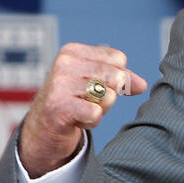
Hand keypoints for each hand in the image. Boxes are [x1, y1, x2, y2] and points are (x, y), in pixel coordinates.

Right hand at [17, 43, 147, 177]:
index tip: (94, 87)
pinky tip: (76, 120)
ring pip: (109, 95)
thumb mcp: (96, 83)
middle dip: (110, 95)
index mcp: (72, 51)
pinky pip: (97, 113)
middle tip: (87, 101)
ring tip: (80, 110)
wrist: (41, 130)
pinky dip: (91, 122)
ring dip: (100, 109)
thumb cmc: (72, 102)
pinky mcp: (58, 107)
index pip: (118, 58)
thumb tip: (142, 85)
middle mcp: (64, 64)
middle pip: (116, 77)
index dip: (116, 78)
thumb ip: (122, 79)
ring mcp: (59, 85)